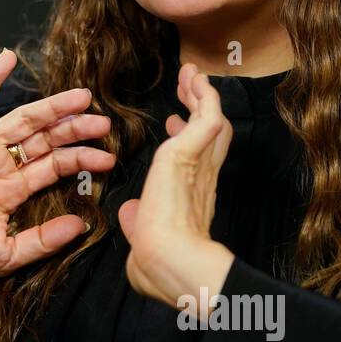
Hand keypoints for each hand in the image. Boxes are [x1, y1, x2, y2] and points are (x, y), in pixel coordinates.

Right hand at [0, 48, 115, 279]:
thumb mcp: (7, 255)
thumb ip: (42, 240)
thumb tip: (80, 225)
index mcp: (12, 191)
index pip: (54, 167)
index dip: (82, 160)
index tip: (109, 158)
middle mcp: (0, 166)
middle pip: (46, 140)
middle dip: (75, 130)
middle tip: (104, 124)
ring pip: (23, 120)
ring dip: (51, 108)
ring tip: (81, 97)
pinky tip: (6, 58)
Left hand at [119, 63, 235, 312]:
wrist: (168, 264)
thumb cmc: (157, 266)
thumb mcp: (142, 239)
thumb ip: (137, 222)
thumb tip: (129, 212)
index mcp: (192, 199)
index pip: (197, 161)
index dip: (189, 140)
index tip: (175, 125)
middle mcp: (202, 178)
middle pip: (210, 134)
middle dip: (200, 109)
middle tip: (190, 88)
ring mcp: (199, 164)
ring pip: (210, 119)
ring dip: (201, 95)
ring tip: (191, 74)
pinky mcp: (190, 152)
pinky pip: (207, 115)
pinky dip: (204, 95)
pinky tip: (195, 79)